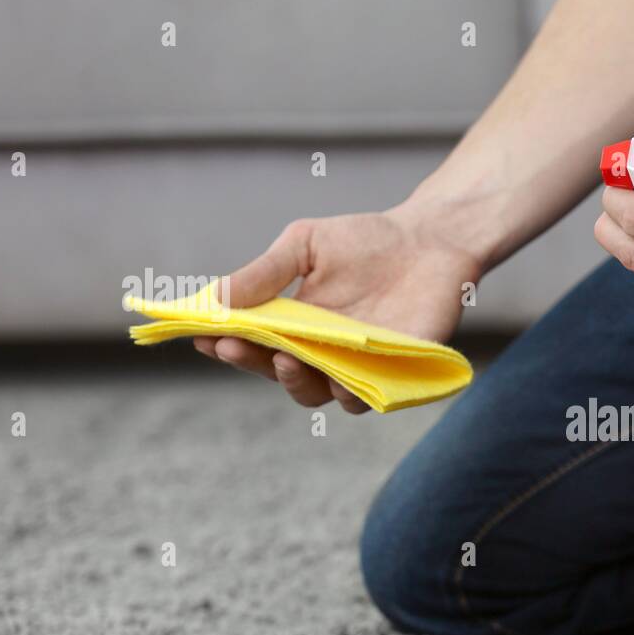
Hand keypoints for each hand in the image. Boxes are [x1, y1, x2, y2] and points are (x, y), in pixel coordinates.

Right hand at [196, 207, 483, 412]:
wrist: (430, 239)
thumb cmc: (365, 241)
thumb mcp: (305, 245)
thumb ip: (265, 273)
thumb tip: (213, 300)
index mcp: (296, 326)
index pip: (255, 346)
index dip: (228, 346)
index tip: (203, 337)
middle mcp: (324, 354)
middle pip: (282, 375)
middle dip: (256, 364)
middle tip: (238, 345)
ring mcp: (360, 367)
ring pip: (323, 394)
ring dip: (300, 382)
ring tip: (289, 358)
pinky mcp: (398, 372)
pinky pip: (372, 394)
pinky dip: (354, 389)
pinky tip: (341, 376)